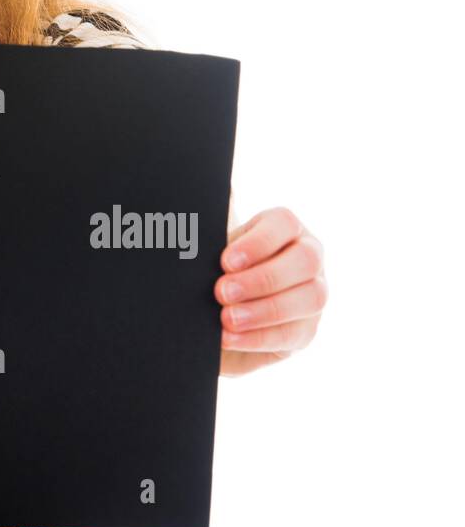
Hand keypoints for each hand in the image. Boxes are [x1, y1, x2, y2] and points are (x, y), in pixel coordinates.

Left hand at [215, 207, 325, 376]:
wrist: (212, 309)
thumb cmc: (216, 267)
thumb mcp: (212, 242)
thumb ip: (214, 216)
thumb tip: (218, 189)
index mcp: (285, 228)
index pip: (285, 224)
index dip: (258, 243)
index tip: (225, 260)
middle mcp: (309, 257)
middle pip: (305, 262)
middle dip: (263, 279)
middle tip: (221, 291)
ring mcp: (313, 294)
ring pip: (309, 299)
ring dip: (264, 310)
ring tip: (226, 318)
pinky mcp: (306, 330)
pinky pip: (292, 334)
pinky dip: (258, 338)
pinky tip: (229, 338)